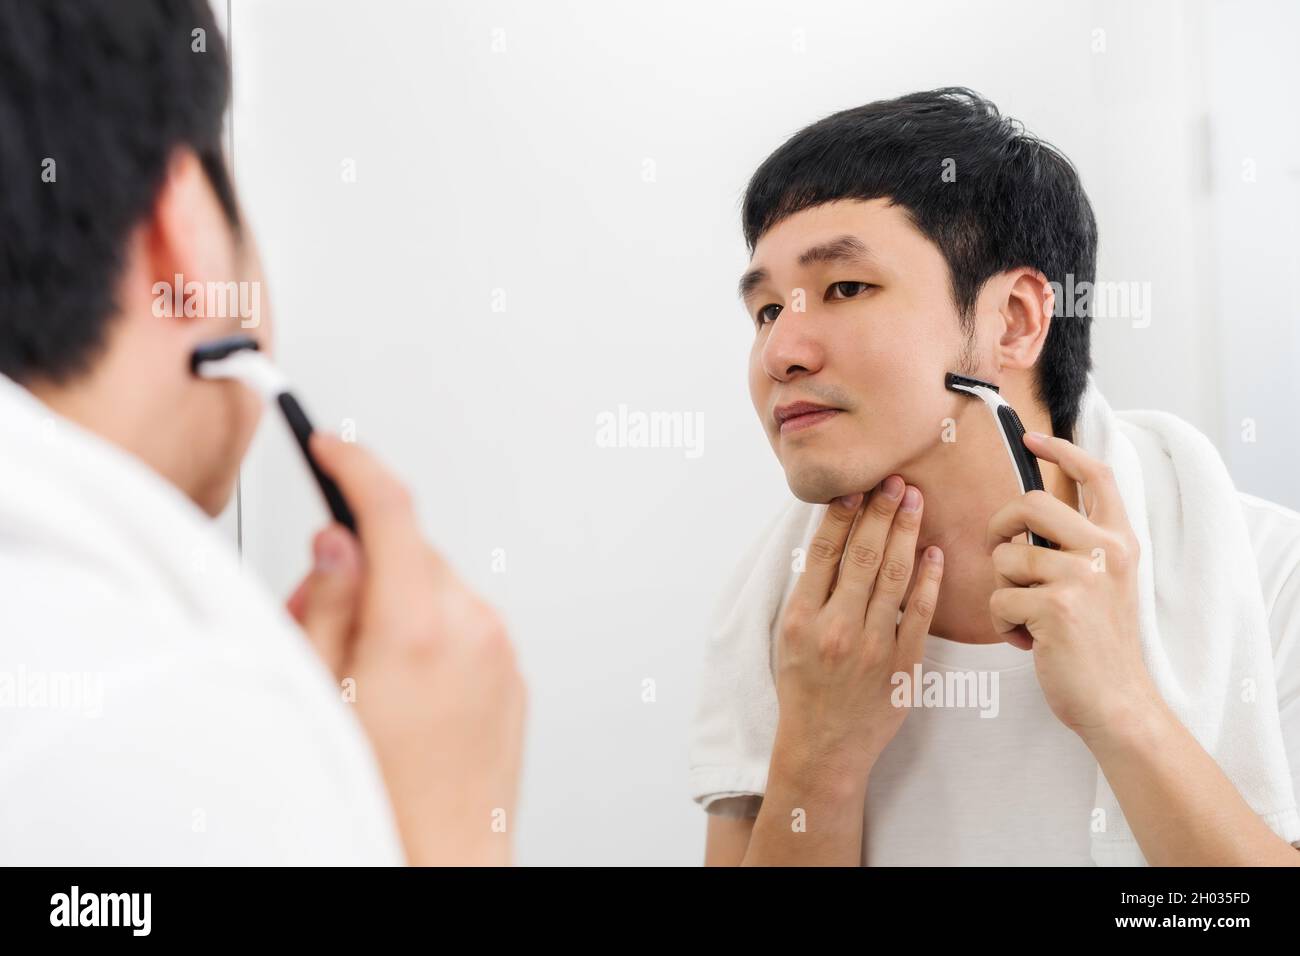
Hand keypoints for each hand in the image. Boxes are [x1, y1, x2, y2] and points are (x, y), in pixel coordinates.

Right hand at [288, 433, 526, 865]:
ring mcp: (501, 650)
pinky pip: (466, 625)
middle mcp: (471, 627)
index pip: (388, 508)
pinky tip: (406, 690)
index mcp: (417, 627)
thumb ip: (327, 604)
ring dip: (399, 602)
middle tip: (318, 613)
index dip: (353, 464)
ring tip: (365, 673)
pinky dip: (433, 632)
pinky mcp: (515, 672)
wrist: (446, 859)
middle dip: (361, 562)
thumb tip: (336, 544)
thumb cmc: (382, 798)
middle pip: (410, 550)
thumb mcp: (322, 694)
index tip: (330, 446)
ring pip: (438, 587)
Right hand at [773, 476, 944, 778]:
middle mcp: (836, 628)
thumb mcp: (789, 636)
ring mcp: (872, 646)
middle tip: (895, 479)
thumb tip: (829, 538)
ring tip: (915, 500)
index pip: (824, 552)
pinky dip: (928, 578)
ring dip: (906, 532)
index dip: (841, 514)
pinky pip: (920, 612)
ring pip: (893, 576)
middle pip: (862, 555)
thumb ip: (809, 591)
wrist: (823, 747)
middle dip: (881, 511)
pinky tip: (934, 551)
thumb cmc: (803, 687)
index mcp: (802, 617)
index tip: (856, 487)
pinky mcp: (902, 664)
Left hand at [986, 431, 1158, 742]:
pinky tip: (1030, 641)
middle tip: (1003, 555)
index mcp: (1120, 540)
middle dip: (999, 527)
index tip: (1031, 438)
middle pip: (1028, 502)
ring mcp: (1082, 577)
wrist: (1117, 703)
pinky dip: (1003, 624)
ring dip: (1003, 590)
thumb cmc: (1099, 644)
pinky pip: (999, 599)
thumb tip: (1026, 512)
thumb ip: (1076, 545)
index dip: (1061, 450)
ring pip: (1005, 556)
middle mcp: (1106, 550)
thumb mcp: (1104, 583)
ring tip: (1030, 618)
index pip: (1096, 475)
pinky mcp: (1056, 607)